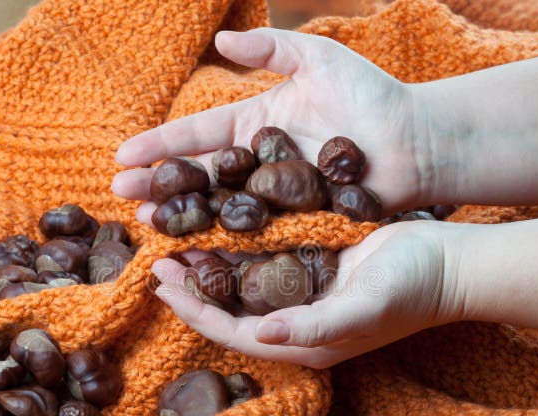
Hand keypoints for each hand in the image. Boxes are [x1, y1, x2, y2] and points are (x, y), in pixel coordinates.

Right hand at [112, 27, 434, 220]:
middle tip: (121, 197)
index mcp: (255, 124)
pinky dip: (225, 242)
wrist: (416, 143)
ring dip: (183, 217)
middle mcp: (257, 164)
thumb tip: (220, 43)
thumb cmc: (372, 97)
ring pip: (220, 209)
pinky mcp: (297, 223)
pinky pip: (256, 234)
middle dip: (160, 185)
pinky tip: (196, 250)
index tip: (123, 156)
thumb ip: (272, 51)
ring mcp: (275, 198)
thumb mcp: (320, 60)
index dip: (161, 145)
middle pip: (200, 176)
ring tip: (148, 224)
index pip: (199, 136)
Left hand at [150, 221, 464, 367]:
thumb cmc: (412, 289)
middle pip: (229, 309)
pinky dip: (236, 247)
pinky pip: (263, 261)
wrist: (448, 263)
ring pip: (242, 284)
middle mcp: (296, 322)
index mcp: (302, 341)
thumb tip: (263, 334)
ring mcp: (304, 295)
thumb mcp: (366, 307)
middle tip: (158, 261)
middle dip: (192, 289)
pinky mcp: (313, 268)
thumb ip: (317, 326)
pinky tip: (218, 226)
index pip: (232, 332)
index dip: (194, 311)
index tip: (162, 285)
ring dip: (209, 266)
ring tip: (176, 243)